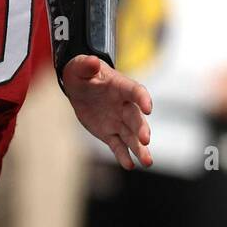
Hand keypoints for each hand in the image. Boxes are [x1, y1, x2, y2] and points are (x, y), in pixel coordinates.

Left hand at [63, 55, 153, 169]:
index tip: (148, 107)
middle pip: (136, 118)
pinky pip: (117, 145)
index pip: (135, 91)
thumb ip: (86, 65)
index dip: (142, 98)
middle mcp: (124, 106)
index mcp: (121, 86)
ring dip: (139, 149)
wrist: (79, 87)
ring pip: (131, 136)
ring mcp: (118, 121)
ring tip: (147, 162)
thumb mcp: (79, 66)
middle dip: (141, 129)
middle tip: (145, 140)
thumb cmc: (83, 73)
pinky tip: (129, 165)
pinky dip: (123, 155)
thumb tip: (91, 61)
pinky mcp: (110, 133)